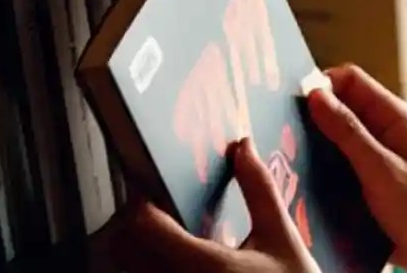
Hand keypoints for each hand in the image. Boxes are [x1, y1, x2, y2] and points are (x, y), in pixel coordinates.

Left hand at [111, 138, 320, 272]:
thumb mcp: (283, 239)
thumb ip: (260, 191)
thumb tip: (243, 146)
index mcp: (205, 266)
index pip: (141, 225)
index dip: (140, 199)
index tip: (150, 185)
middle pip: (122, 249)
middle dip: (131, 224)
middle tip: (153, 207)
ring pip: (130, 269)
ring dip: (136, 249)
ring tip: (162, 233)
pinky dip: (151, 267)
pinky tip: (175, 259)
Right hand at [306, 65, 406, 271]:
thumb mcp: (380, 169)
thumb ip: (348, 132)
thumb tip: (315, 95)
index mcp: (393, 116)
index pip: (350, 79)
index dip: (322, 83)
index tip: (293, 100)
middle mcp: (383, 128)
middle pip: (339, 105)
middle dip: (313, 114)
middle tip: (283, 129)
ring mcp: (375, 152)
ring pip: (334, 134)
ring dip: (314, 141)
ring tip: (288, 153)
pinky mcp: (367, 175)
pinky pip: (337, 159)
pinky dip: (321, 163)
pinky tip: (303, 175)